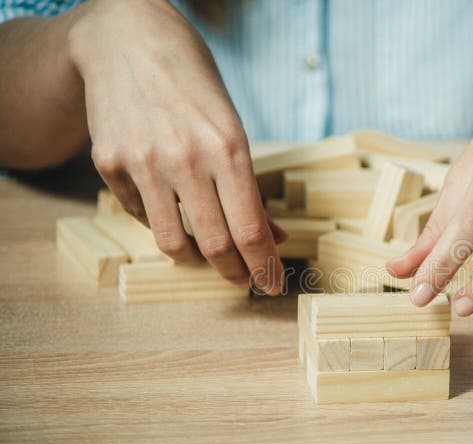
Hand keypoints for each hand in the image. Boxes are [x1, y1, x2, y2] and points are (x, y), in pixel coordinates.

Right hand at [68, 0, 284, 292]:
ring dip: (194, 259)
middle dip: (234, 273)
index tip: (272, 285)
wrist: (128, 42)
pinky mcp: (110, 163)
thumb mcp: (233, 130)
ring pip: (172, 242)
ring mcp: (143, 162)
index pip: (251, 229)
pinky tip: (166, 204)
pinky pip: (139, 213)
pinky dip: (158, 219)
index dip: (265, 267)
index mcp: (228, 149)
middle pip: (215, 245)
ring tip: (204, 254)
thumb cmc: (194, 88)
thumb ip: (250, 189)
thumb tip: (275, 238)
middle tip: (241, 280)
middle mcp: (186, 159)